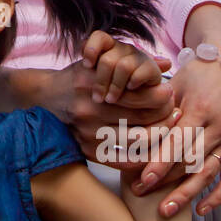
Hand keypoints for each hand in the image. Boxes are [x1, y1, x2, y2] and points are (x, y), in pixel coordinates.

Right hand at [33, 31, 177, 170]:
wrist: (44, 97)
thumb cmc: (79, 77)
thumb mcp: (100, 61)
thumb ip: (133, 60)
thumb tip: (167, 64)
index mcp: (95, 82)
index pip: (141, 94)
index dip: (162, 96)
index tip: (170, 93)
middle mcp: (90, 108)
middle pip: (143, 117)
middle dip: (166, 116)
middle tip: (176, 113)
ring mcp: (87, 132)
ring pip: (138, 140)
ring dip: (160, 137)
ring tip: (169, 130)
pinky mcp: (87, 150)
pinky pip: (123, 160)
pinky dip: (142, 158)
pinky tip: (153, 150)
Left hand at [134, 58, 220, 216]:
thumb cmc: (193, 76)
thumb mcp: (174, 85)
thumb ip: (157, 109)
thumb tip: (130, 133)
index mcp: (200, 109)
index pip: (178, 142)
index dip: (160, 163)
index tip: (143, 180)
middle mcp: (220, 126)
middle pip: (191, 161)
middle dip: (164, 181)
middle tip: (139, 193)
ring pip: (208, 173)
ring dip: (187, 194)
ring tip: (165, 210)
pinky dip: (218, 196)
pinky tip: (200, 210)